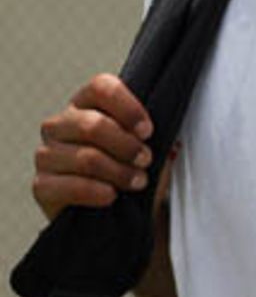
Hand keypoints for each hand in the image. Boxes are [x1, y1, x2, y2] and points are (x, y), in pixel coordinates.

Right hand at [33, 73, 153, 220]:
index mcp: (86, 102)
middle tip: (146, 160)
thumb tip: (173, 142)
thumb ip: (154, 136)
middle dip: (126, 145)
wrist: (115, 209)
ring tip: (138, 181)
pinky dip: (96, 192)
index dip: (128, 108)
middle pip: (92, 125)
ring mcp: (47, 154)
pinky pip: (69, 186)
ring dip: (119, 172)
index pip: (101, 87)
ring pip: (85, 158)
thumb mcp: (147, 145)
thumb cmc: (131, 166)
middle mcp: (60, 124)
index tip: (148, 131)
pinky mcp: (41, 185)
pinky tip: (112, 195)